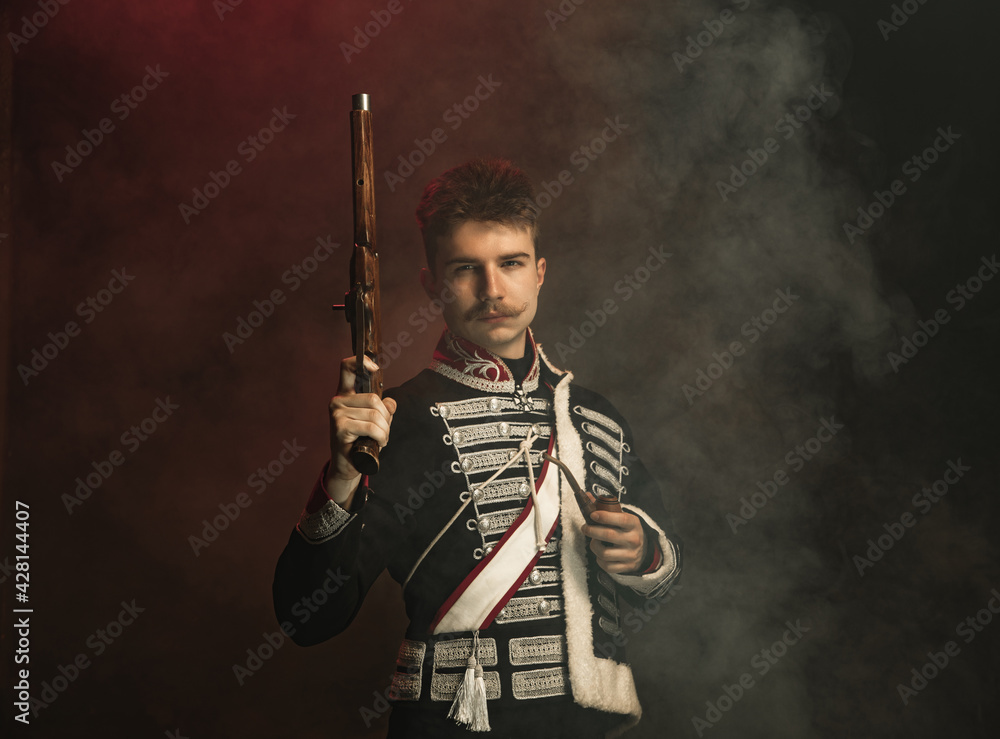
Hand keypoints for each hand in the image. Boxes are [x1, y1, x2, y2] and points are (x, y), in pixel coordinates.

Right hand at [324, 356, 396, 505]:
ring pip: (374, 414)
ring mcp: (337, 414)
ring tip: (381, 439)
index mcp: (345, 394)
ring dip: (384, 430)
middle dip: (386, 417)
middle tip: (384, 430)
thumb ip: (383, 408)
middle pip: (373, 398)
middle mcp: (337, 401)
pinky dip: (381, 436)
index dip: (362, 362)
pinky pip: (371, 427)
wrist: (348, 465)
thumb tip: (391, 402)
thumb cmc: (361, 440)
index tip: (375, 368)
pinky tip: (378, 443)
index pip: (347, 367)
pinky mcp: (340, 428)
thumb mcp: (375, 420)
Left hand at [581, 510, 646, 574]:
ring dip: (594, 546)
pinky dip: (599, 559)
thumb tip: (586, 496)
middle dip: (592, 530)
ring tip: (594, 541)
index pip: (621, 519)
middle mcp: (634, 540)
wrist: (643, 550)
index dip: (605, 517)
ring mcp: (630, 555)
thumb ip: (604, 508)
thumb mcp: (622, 517)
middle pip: (609, 535)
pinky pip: (607, 566)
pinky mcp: (626, 567)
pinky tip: (600, 553)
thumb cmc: (626, 530)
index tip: (592, 515)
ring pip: (604, 553)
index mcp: (633, 524)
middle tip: (585, 528)